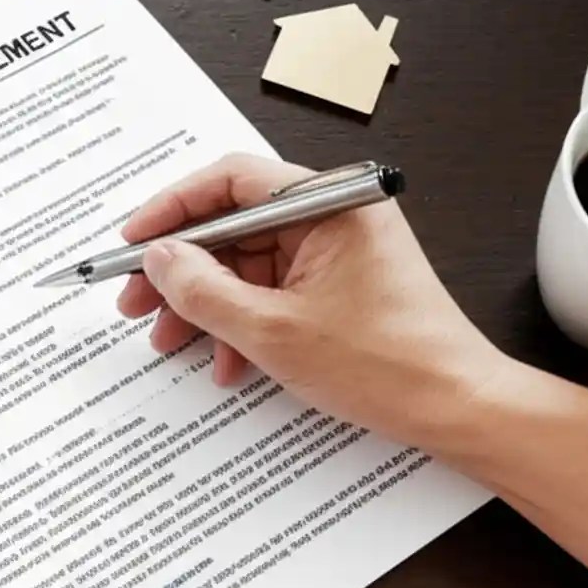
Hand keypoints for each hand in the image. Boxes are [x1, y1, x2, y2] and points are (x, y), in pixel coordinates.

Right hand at [117, 153, 507, 442]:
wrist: (454, 407)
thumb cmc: (387, 365)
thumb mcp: (272, 331)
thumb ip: (203, 290)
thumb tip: (159, 258)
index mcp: (328, 202)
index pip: (231, 180)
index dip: (172, 209)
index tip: (132, 240)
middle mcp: (333, 215)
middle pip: (233, 225)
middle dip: (181, 270)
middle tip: (137, 300)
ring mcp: (336, 250)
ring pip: (246, 264)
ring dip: (205, 304)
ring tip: (171, 340)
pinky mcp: (337, 284)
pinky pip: (271, 291)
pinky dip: (241, 321)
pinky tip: (224, 360)